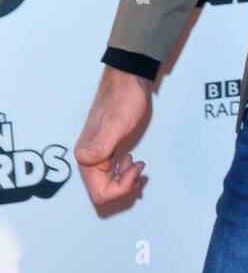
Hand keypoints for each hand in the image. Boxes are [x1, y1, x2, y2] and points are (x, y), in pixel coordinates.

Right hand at [75, 66, 150, 203]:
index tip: (134, 167)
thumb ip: (101, 144)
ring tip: (137, 163)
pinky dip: (125, 173)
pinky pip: (113, 174)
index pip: (99, 193)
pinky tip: (133, 161)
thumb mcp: (116, 122)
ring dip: (125, 180)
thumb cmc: (123, 97)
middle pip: (103, 192)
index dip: (120, 188)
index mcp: (86, 156)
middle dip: (124, 186)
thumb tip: (85, 160)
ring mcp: (98, 155)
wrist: (129, 80)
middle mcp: (89, 158)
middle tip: (138, 167)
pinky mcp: (107, 151)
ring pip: (108, 184)